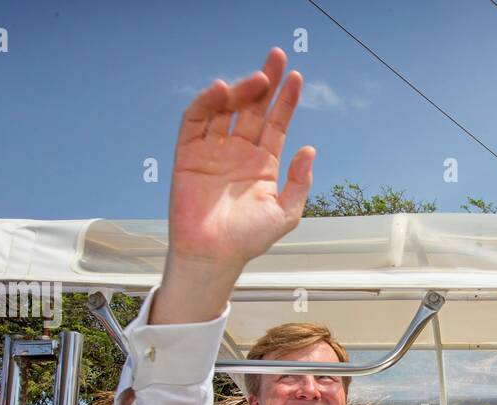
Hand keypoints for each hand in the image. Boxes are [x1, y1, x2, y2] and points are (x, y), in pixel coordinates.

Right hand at [153, 47, 315, 324]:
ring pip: (226, 109)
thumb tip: (309, 150)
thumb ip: (298, 182)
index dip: (285, 100)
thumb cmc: (248, 240)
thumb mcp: (285, 213)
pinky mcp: (187, 153)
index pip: (275, 123)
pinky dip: (207, 103)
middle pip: (252, 108)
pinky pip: (196, 120)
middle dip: (265, 82)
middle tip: (277, 57)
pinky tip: (224, 91)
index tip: (296, 77)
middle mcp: (238, 152)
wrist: (213, 256)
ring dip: (241, 90)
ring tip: (257, 80)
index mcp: (262, 163)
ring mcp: (213, 150)